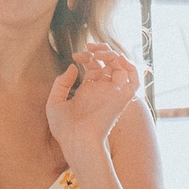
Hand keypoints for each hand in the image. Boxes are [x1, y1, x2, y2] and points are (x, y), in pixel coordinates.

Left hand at [46, 43, 138, 157]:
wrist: (77, 141)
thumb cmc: (64, 129)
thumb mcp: (55, 103)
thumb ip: (61, 83)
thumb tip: (74, 67)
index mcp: (88, 91)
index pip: (94, 66)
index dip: (87, 56)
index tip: (76, 56)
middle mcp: (102, 90)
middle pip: (108, 63)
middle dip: (101, 50)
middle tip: (90, 47)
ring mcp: (112, 93)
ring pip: (121, 67)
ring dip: (112, 54)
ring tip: (99, 52)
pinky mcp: (122, 98)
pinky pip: (133, 79)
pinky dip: (130, 66)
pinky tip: (117, 58)